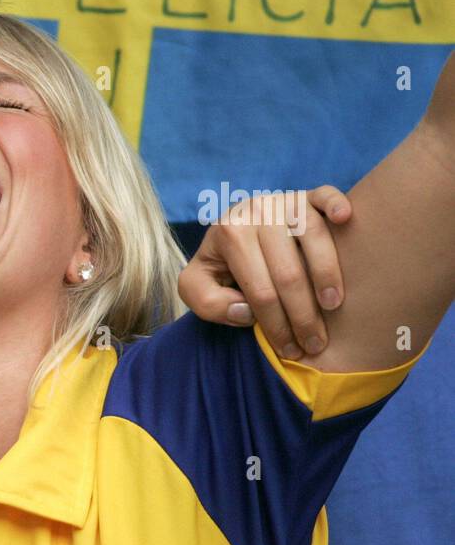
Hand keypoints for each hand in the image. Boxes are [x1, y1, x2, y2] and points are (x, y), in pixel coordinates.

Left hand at [178, 186, 351, 360]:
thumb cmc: (221, 266)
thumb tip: (245, 310)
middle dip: (304, 316)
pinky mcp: (306, 195)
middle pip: (289, 272)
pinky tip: (344, 219)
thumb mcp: (198, 286)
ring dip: (327, 277)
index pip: (259, 291)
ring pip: (313, 239)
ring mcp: (283, 200)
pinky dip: (337, 205)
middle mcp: (255, 212)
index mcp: (228, 234)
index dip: (277, 325)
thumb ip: (206, 302)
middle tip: (315, 343)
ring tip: (332, 307)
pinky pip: (326, 195)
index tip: (291, 349)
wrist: (233, 229)